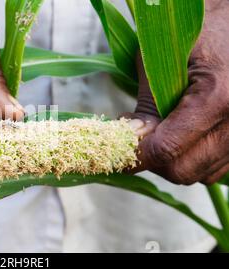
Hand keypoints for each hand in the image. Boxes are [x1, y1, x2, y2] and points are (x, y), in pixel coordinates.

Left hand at [125, 1, 228, 184]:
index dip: (135, 154)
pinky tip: (183, 134)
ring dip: (173, 160)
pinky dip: (193, 158)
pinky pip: (215, 167)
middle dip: (153, 160)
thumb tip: (130, 136)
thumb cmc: (199, 28)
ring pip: (199, 174)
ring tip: (162, 131)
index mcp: (219, 98)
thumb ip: (147, 100)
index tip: (115, 149)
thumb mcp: (162, 56)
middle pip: (182, 170)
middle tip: (138, 138)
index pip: (167, 149)